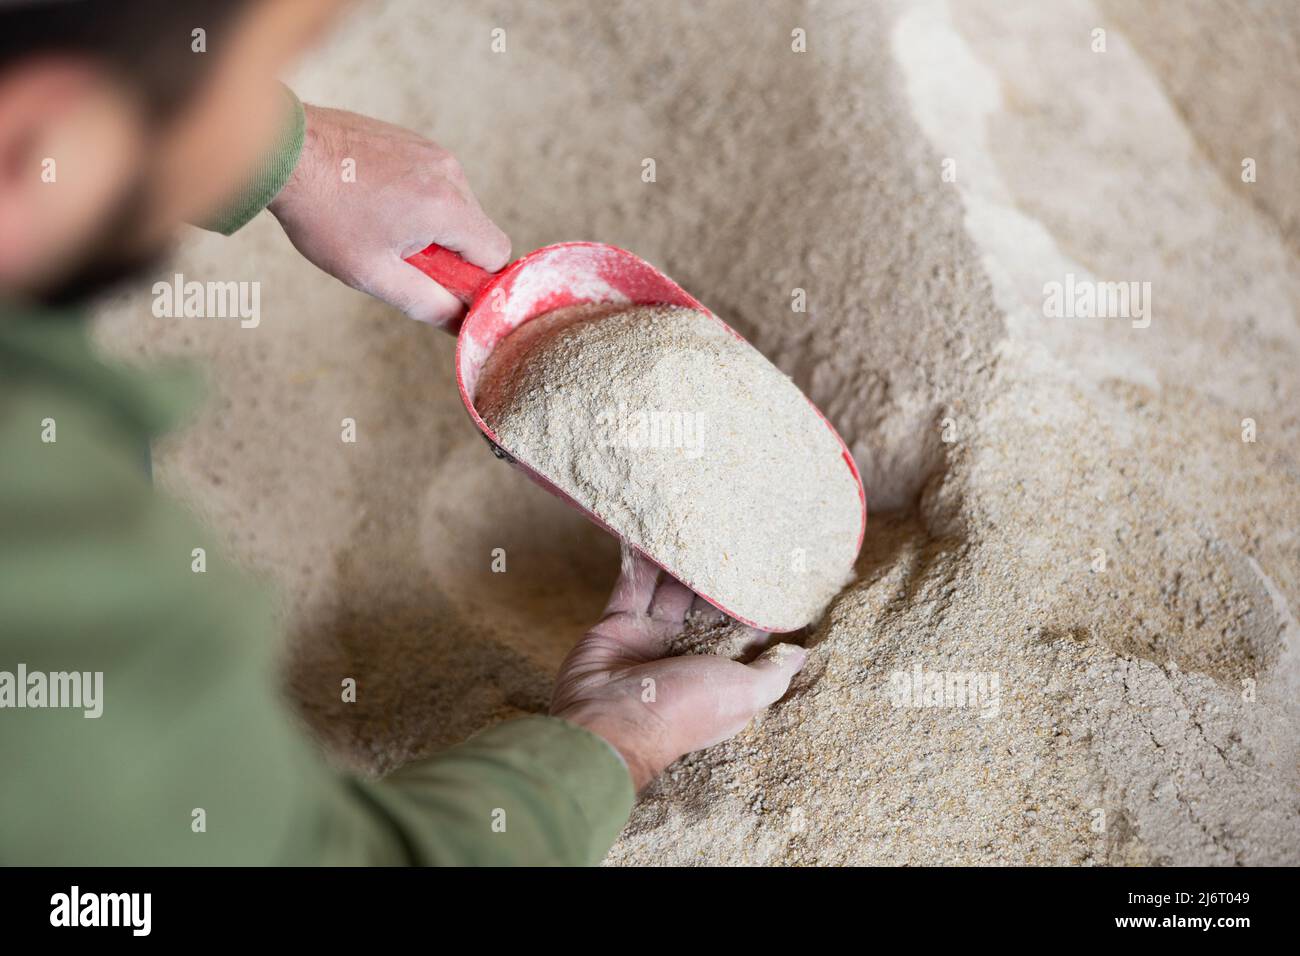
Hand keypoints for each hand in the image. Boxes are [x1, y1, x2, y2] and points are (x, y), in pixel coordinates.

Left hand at [268, 104, 509, 327]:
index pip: (497, 253)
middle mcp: (448, 172)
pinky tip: (374, 202)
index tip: (443, 284)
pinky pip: (433, 180)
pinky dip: (416, 198)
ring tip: (380, 226)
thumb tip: (459, 322)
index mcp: (446, 206)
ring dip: (431, 224)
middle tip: (399, 257)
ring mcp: (430, 150)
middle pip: (476, 228)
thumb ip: (426, 303)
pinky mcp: (412, 139)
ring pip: (455, 204)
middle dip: (449, 251)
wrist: (282, 152)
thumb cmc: (323, 214)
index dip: (476, 277)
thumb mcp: (373, 274)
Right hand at [551, 553, 807, 789]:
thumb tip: (802, 654)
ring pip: (671, 589)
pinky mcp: (618, 624)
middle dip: (719, 572)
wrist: (608, 722)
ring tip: (697, 519)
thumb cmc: (683, 711)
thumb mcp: (744, 694)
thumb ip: (774, 673)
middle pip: (708, 603)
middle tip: (734, 530)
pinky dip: (640, 558)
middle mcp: (688, 653)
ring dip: (682, 559)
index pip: (745, 630)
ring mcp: (651, 638)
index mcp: (721, 672)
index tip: (772, 566)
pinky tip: (652, 529)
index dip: (758, 601)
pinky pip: (632, 585)